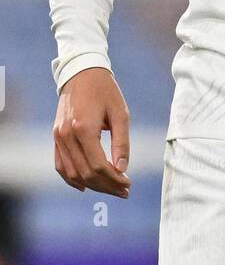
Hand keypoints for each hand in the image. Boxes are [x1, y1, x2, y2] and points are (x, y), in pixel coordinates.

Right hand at [53, 67, 131, 197]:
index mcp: (84, 128)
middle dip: (106, 186)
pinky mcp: (56, 137)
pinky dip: (72, 178)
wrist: (82, 73)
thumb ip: (122, 143)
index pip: (98, 165)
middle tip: (125, 191)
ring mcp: (58, 137)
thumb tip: (122, 169)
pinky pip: (60, 165)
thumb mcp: (121, 113)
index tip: (129, 184)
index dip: (114, 179)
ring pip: (72, 173)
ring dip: (92, 185)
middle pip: (86, 173)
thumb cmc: (106, 91)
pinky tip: (86, 186)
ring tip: (111, 188)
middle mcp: (67, 136)